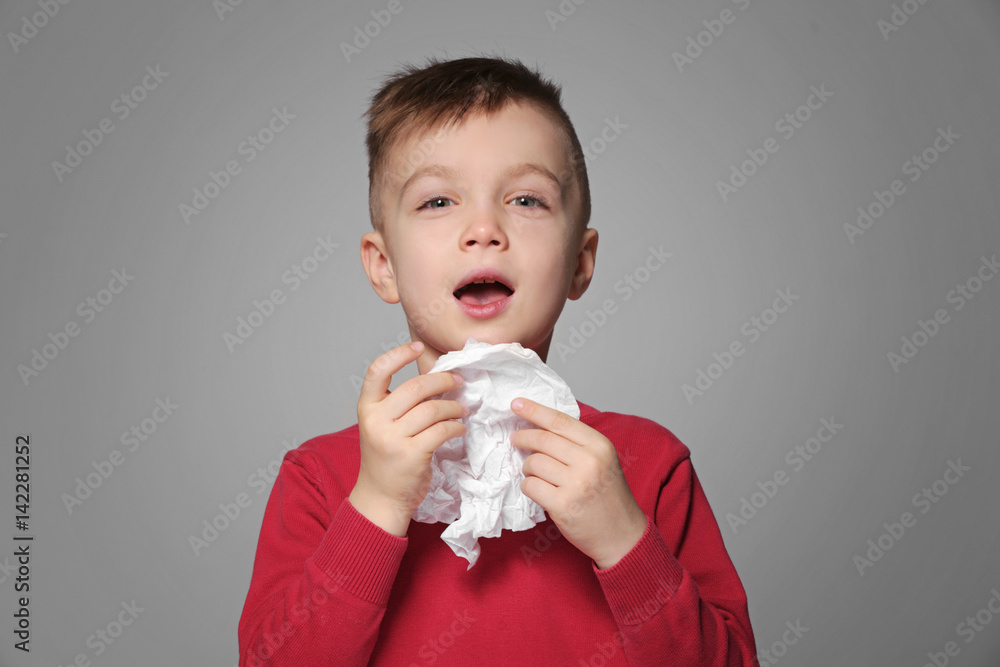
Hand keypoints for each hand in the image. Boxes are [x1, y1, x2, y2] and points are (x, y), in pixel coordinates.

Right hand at [349, 341, 466, 535]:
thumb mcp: (383, 425)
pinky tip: (459, 428)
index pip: (377, 370)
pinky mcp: (411, 455)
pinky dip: (455, 427)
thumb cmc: (387, 457)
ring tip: (461, 410)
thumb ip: (400, 402)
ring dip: (453, 407)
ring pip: (432, 409)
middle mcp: (376, 420)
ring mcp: (392, 438)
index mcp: (367, 407)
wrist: (380, 497)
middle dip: (442, 380)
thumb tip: (436, 373)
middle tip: (458, 382)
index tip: (418, 346)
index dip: (399, 354)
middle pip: (415, 387)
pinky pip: (441, 431)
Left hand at [510, 398, 646, 568]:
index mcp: (600, 445)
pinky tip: (538, 490)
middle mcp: (589, 462)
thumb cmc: (608, 496)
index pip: (560, 421)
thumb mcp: (603, 460)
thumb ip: (577, 443)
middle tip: (515, 440)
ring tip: (535, 473)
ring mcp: (576, 484)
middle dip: (523, 437)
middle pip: (543, 439)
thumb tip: (539, 425)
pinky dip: (528, 486)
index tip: (516, 404)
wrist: (621, 535)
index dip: (534, 410)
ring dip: (527, 467)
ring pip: (534, 462)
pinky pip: (530, 485)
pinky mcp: (562, 505)